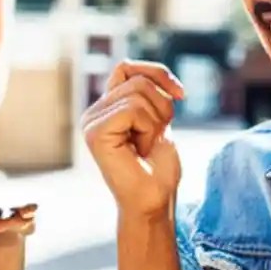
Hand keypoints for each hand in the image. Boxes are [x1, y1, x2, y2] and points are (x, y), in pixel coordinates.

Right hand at [81, 61, 183, 218]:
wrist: (154, 202)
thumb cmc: (157, 168)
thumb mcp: (157, 118)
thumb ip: (144, 93)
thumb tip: (136, 67)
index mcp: (104, 108)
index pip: (126, 67)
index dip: (157, 74)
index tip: (180, 95)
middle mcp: (93, 112)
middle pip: (137, 79)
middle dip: (161, 105)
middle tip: (154, 136)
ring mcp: (91, 122)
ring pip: (137, 92)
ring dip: (156, 119)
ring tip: (147, 144)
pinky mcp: (95, 133)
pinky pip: (132, 109)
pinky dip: (148, 127)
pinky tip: (140, 148)